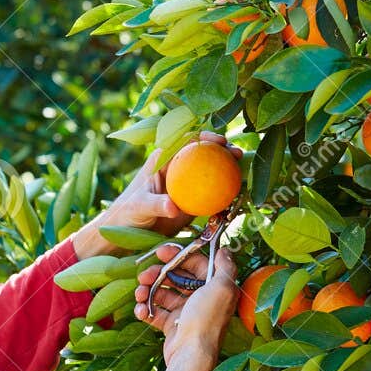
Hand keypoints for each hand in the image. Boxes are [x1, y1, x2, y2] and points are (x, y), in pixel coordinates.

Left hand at [73, 132, 239, 258]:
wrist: (127, 234)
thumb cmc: (127, 214)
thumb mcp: (139, 207)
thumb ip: (156, 204)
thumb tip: (173, 207)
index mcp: (162, 159)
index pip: (185, 141)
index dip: (204, 136)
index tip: (218, 140)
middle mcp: (177, 168)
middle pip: (204, 153)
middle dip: (223, 149)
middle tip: (237, 153)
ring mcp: (186, 184)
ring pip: (211, 171)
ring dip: (228, 168)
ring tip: (243, 170)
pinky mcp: (193, 201)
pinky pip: (212, 193)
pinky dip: (225, 191)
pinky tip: (238, 193)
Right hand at [133, 243, 237, 370]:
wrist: (191, 355)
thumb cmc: (206, 320)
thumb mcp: (222, 289)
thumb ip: (226, 267)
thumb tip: (224, 250)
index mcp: (213, 288)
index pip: (195, 264)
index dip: (179, 256)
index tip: (161, 252)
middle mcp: (200, 298)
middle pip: (176, 277)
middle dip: (158, 273)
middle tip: (144, 274)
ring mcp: (185, 312)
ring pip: (163, 293)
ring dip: (148, 290)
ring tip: (139, 293)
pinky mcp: (172, 326)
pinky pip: (156, 312)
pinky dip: (145, 309)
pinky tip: (140, 310)